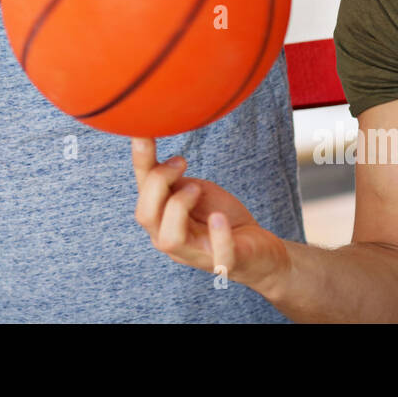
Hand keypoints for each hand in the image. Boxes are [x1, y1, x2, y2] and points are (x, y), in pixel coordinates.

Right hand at [131, 137, 289, 289]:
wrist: (257, 247)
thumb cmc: (219, 216)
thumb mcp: (193, 190)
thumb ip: (172, 179)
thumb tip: (155, 147)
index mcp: (161, 220)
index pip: (142, 192)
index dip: (141, 161)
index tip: (143, 133)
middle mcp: (169, 239)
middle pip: (146, 215)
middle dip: (159, 182)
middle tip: (182, 162)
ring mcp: (196, 254)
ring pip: (170, 239)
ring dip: (179, 206)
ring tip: (196, 189)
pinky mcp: (226, 263)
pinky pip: (219, 256)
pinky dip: (218, 236)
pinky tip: (219, 218)